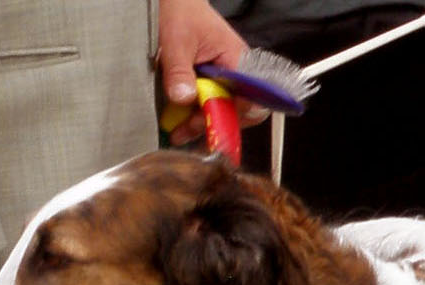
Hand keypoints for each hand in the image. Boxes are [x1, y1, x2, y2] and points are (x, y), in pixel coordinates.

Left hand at [157, 0, 259, 146]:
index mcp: (236, 58)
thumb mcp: (176, 44)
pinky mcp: (213, 83)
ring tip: (178, 131)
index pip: (247, 97)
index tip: (209, 124)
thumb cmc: (183, 14)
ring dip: (200, 125)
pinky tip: (180, 121)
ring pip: (222, 112)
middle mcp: (236, 71)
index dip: (229, 115)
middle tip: (185, 132)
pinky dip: (195, 116)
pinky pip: (210, 106)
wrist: (178, 4)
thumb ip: (179, 72)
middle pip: (236, 111)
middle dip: (213, 125)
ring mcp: (225, 78)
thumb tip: (184, 98)